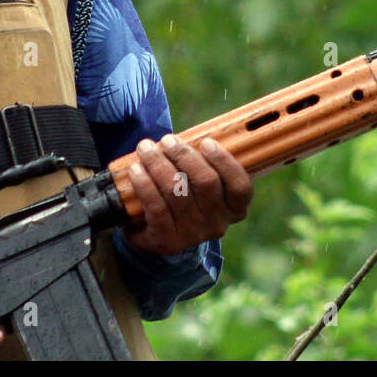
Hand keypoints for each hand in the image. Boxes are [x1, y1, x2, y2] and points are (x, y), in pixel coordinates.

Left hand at [124, 134, 251, 256]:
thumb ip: (201, 162)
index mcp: (233, 209)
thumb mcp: (198, 184)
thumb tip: (187, 135)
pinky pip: (156, 207)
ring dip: (158, 164)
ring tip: (146, 148)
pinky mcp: (168, 241)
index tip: (206, 141)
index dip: (224, 162)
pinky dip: (144, 184)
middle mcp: (217, 224)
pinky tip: (136, 170)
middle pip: (206, 182)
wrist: (153, 235)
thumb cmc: (181, 197)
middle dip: (184, 155)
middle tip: (168, 140)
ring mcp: (193, 235)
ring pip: (177, 191)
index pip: (240, 186)